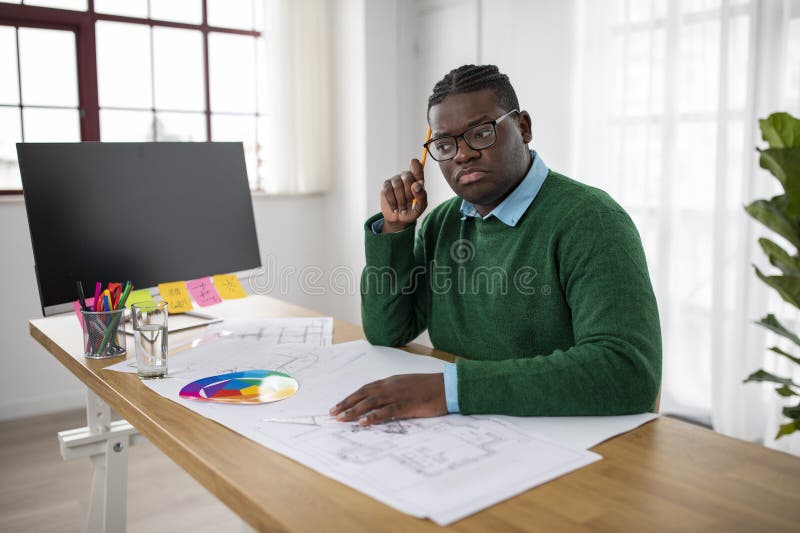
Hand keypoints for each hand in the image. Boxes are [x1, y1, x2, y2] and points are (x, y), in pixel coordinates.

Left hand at [329, 373, 446, 425]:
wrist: (448, 386)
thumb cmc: (430, 388)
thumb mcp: (409, 386)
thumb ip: (395, 392)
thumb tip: (382, 403)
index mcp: (391, 381)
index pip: (366, 388)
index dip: (352, 397)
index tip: (339, 405)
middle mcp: (391, 386)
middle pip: (363, 393)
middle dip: (347, 403)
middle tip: (333, 413)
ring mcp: (398, 395)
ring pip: (370, 402)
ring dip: (354, 410)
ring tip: (342, 418)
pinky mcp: (406, 405)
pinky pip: (386, 411)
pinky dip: (373, 417)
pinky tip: (363, 423)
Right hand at [380, 158, 427, 232]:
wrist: (399, 219)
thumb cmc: (412, 210)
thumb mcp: (421, 206)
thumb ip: (422, 195)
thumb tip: (416, 185)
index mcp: (417, 179)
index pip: (417, 166)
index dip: (416, 168)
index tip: (418, 179)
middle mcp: (406, 177)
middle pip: (407, 177)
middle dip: (409, 193)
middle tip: (409, 202)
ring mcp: (395, 180)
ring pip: (397, 185)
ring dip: (401, 201)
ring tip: (402, 209)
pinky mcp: (386, 186)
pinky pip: (388, 190)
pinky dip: (392, 202)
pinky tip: (395, 207)